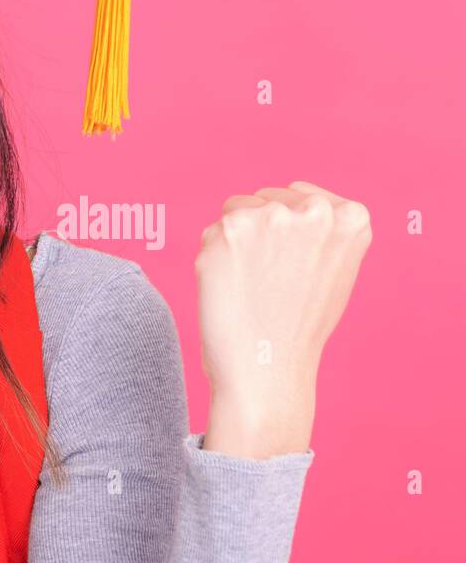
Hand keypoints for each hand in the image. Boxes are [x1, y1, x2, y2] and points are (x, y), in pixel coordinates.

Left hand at [195, 181, 372, 456]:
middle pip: (265, 199)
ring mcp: (271, 218)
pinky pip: (212, 231)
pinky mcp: (229, 230)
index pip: (301, 194)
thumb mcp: (334, 268)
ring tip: (254, 285)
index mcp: (350, 217)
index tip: (296, 265)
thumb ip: (322, 227)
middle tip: (272, 282)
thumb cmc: (299, 324)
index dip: (291, 232)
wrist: (268, 370)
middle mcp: (314, 211)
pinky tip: (233, 287)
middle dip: (261, 232)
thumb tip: (295, 191)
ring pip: (236, 211)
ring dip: (236, 241)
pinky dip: (215, 256)